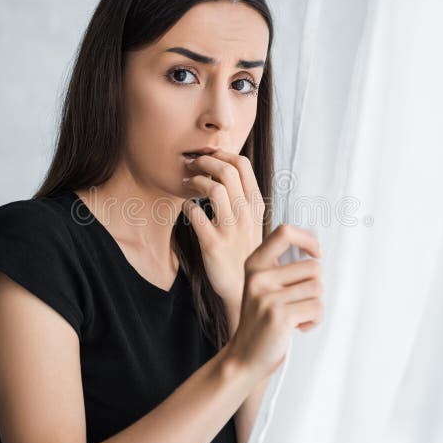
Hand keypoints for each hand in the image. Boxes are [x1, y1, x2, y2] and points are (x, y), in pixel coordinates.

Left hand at [181, 149, 265, 309]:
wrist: (243, 288)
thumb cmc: (243, 250)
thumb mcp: (252, 222)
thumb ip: (242, 197)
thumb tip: (224, 169)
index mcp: (256, 205)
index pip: (243, 164)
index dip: (222, 154)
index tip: (209, 156)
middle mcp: (246, 214)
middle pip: (227, 171)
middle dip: (205, 161)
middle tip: (193, 164)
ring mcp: (231, 229)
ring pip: (213, 188)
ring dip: (196, 180)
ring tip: (187, 183)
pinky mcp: (213, 244)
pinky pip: (195, 214)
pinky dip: (187, 205)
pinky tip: (186, 208)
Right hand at [227, 224, 323, 377]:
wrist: (245, 357)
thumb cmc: (261, 322)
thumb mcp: (263, 287)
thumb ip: (283, 268)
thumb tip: (316, 252)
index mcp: (255, 264)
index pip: (285, 232)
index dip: (307, 239)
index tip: (316, 253)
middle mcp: (259, 277)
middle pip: (313, 267)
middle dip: (314, 287)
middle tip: (297, 302)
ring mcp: (267, 296)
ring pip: (317, 288)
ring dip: (314, 306)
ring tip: (297, 316)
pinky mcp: (280, 315)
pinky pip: (317, 308)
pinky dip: (314, 320)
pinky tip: (298, 327)